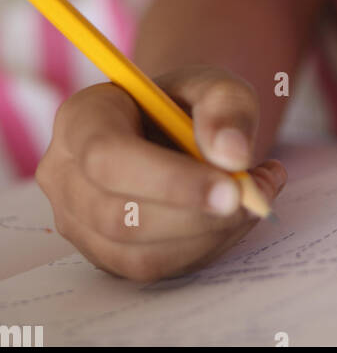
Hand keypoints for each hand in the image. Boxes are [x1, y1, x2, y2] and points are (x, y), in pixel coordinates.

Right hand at [35, 64, 286, 281]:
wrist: (176, 128)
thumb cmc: (187, 102)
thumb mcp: (215, 84)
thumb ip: (227, 107)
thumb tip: (232, 154)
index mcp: (81, 117)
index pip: (108, 157)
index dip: (169, 180)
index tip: (231, 187)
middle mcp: (65, 174)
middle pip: (119, 216)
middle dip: (197, 215)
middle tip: (256, 193)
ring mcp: (78, 221)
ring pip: (138, 253)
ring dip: (208, 234)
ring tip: (255, 195)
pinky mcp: (104, 254)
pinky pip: (153, 268)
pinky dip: (204, 247)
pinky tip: (235, 215)